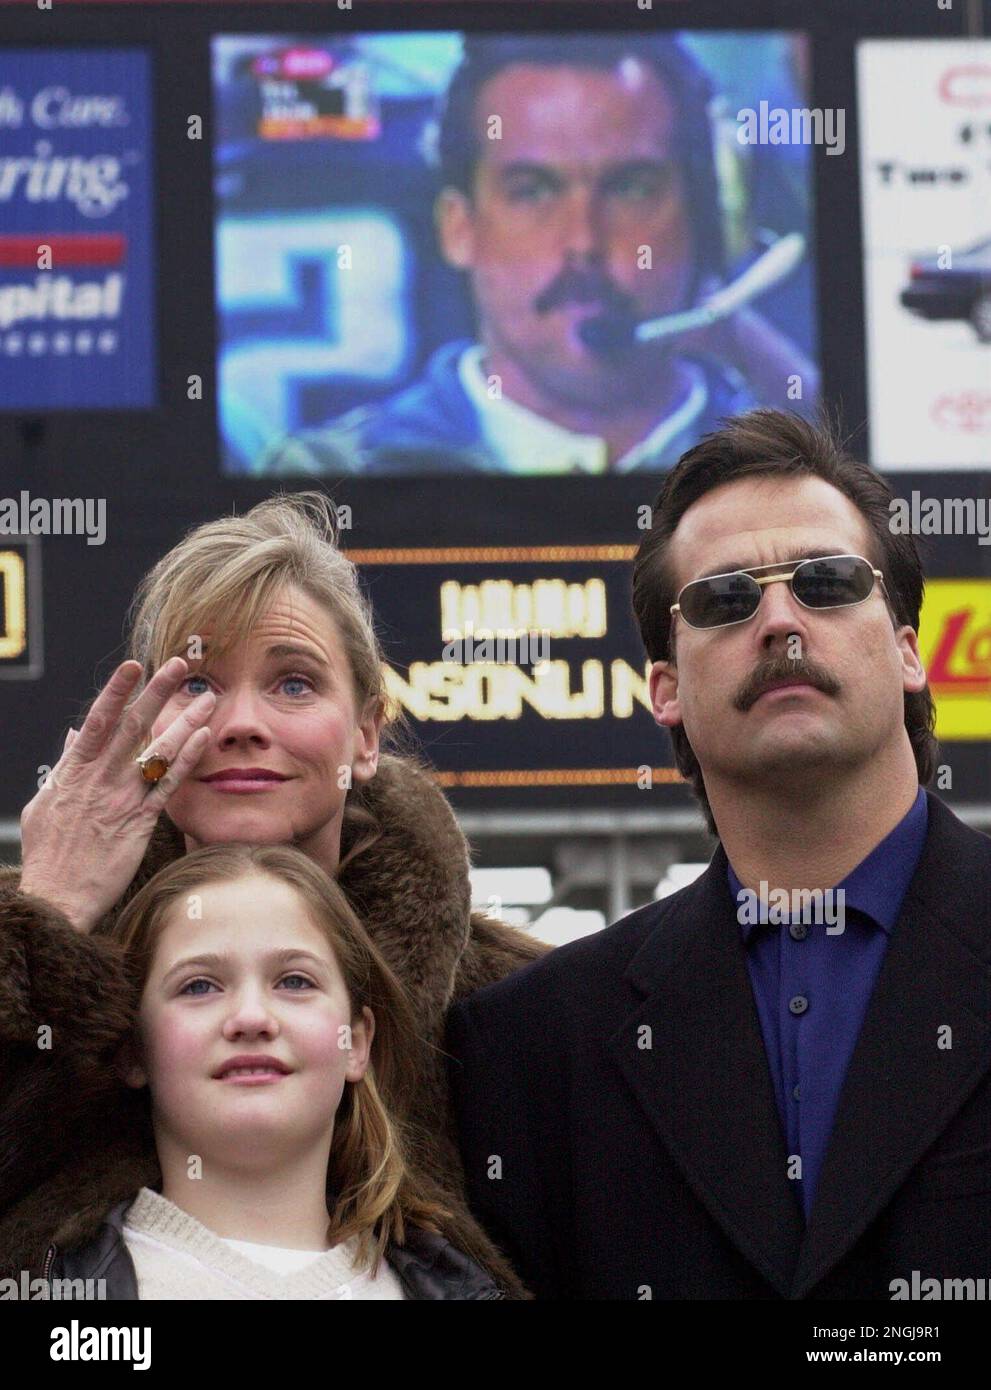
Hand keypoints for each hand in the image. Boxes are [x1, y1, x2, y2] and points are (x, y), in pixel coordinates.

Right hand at [18, 657, 214, 933]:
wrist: (55, 899)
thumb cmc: (47, 856)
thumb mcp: (43, 805)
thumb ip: (63, 767)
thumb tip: (74, 735)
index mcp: (73, 773)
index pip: (98, 722)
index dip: (116, 692)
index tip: (134, 666)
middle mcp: (99, 781)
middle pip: (133, 727)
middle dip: (158, 693)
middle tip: (182, 666)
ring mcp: (121, 801)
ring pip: (157, 752)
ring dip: (184, 722)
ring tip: (208, 698)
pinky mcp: (139, 823)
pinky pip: (168, 786)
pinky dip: (186, 760)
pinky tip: (203, 739)